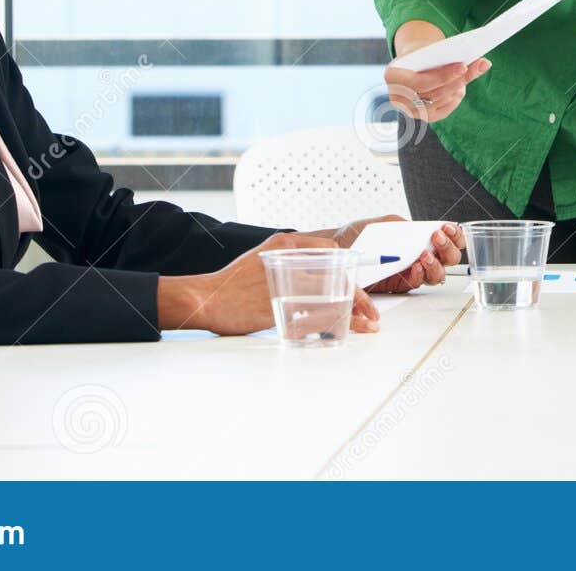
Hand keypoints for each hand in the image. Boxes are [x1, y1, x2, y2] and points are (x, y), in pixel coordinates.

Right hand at [157, 233, 380, 335]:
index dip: (350, 271)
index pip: (333, 252)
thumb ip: (291, 263)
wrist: (204, 298)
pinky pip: (313, 317)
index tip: (359, 288)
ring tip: (367, 325)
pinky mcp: (278, 307)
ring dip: (353, 313)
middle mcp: (288, 259)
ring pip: (331, 298)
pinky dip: (332, 326)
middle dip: (359, 295)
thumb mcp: (264, 259)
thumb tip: (322, 274)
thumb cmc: (233, 284)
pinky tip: (341, 333)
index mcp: (286, 243)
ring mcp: (284, 283)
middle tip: (371, 312)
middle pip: (338, 276)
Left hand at [326, 215, 465, 292]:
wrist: (339, 248)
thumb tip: (421, 232)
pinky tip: (415, 267)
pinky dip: (420, 275)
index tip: (448, 228)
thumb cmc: (362, 234)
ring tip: (424, 255)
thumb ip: (405, 225)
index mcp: (422, 238)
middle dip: (448, 249)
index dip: (455, 235)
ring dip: (436, 264)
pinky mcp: (401, 284)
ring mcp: (413, 271)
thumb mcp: (386, 223)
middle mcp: (422, 255)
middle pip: (450, 258)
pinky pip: (418, 283)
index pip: (450, 238)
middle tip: (437, 238)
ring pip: (438, 274)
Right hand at [387, 21, 491, 124]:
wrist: (410, 63)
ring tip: (468, 76)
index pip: (420, 82)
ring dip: (455, 89)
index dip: (443, 76)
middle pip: (432, 93)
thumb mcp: (430, 50)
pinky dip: (453, 101)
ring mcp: (408, 110)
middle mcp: (397, 97)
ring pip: (438, 102)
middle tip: (473, 68)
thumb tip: (486, 63)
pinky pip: (441, 111)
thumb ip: (453, 56)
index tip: (463, 65)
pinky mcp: (421, 117)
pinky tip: (460, 89)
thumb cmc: (421, 54)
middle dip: (455, 81)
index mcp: (392, 76)